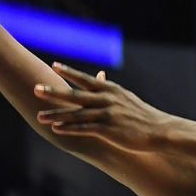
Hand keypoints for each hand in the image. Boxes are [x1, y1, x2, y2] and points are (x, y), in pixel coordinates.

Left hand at [33, 62, 173, 151]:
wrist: (160, 130)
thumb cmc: (142, 115)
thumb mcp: (126, 97)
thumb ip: (110, 88)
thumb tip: (101, 76)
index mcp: (111, 90)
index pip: (86, 78)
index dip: (69, 72)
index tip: (54, 65)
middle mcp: (107, 99)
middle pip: (75, 94)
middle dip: (54, 92)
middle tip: (36, 88)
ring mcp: (107, 114)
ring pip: (76, 113)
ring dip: (56, 115)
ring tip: (39, 116)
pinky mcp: (109, 129)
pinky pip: (84, 128)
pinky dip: (70, 128)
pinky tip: (57, 129)